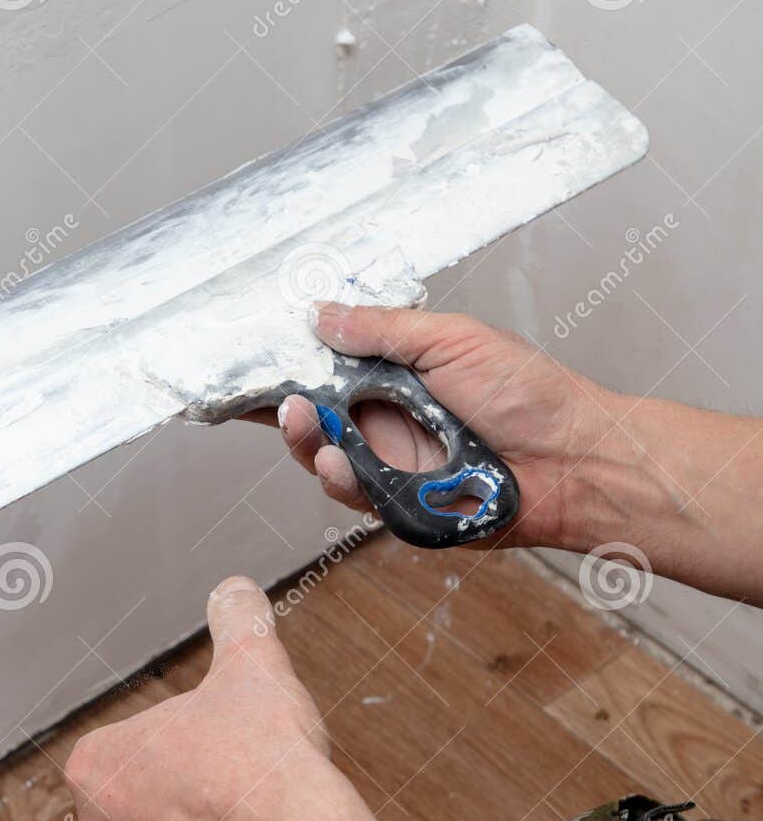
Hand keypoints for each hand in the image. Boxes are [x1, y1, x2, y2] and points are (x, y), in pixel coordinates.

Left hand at [65, 578, 333, 820]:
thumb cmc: (262, 758)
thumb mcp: (251, 664)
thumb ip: (237, 619)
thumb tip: (234, 591)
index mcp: (97, 766)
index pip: (129, 747)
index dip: (177, 741)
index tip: (211, 743)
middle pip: (142, 800)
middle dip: (183, 792)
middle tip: (231, 780)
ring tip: (246, 817)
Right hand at [279, 304, 612, 548]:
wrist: (575, 457)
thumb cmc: (530, 395)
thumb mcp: (452, 340)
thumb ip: (381, 330)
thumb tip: (321, 315)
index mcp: (395, 373)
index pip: (323, 367)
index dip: (283, 366)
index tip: (245, 361)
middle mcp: (386, 419)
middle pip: (310, 416)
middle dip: (280, 408)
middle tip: (268, 397)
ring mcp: (392, 464)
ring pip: (323, 457)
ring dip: (306, 441)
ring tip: (302, 421)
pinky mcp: (401, 505)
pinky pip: (354, 495)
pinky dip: (341, 478)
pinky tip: (339, 462)